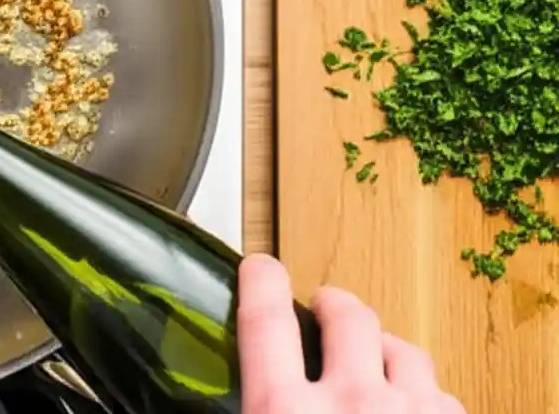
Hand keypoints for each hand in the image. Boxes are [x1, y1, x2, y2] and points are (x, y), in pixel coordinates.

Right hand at [237, 254, 463, 413]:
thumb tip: (224, 410)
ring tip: (376, 357)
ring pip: (405, 352)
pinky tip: (412, 405)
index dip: (262, 284)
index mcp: (284, 410)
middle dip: (337, 304)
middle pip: (348, 318)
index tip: (262, 268)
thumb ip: (255, 406)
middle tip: (328, 306)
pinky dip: (424, 394)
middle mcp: (349, 403)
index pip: (266, 322)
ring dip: (386, 348)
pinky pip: (442, 396)